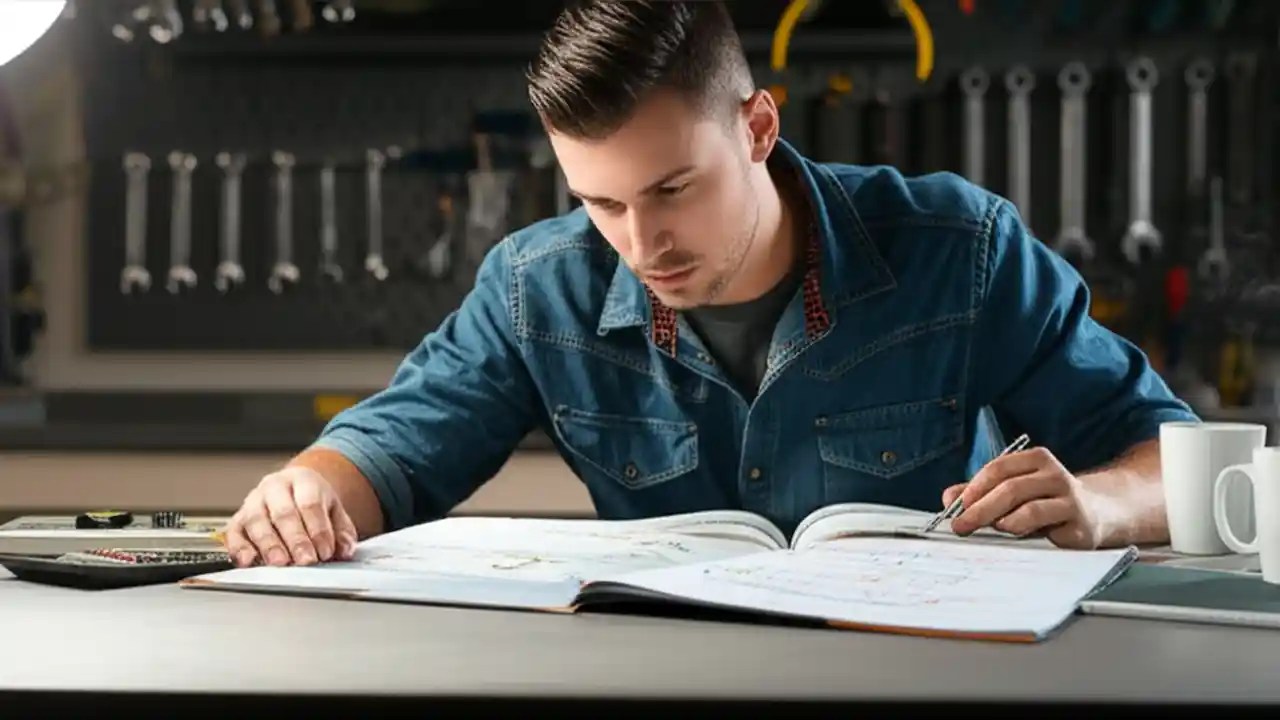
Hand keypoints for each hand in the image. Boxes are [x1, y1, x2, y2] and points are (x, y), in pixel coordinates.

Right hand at [222, 465, 358, 567]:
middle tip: (306, 560)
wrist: (294, 489)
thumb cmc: (314, 502)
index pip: (310, 502)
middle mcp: (274, 487)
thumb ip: (342, 531)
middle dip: (296, 539)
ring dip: (269, 544)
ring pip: (257, 521)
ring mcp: (253, 501)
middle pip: (283, 512)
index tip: (326, 551)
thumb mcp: (335, 511)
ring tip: (281, 563)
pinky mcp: (237, 520)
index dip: (318, 529)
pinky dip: (239, 548)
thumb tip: (345, 550)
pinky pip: (234, 533)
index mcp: (302, 480)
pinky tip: (248, 561)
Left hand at [940, 446, 1103, 548]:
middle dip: (980, 509)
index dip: (974, 487)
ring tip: (988, 530)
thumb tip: (949, 499)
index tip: (955, 506)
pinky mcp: (1080, 526)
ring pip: (1029, 509)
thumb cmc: (1046, 501)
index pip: (998, 468)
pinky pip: (1047, 530)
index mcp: (1036, 460)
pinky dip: (1025, 533)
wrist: (1098, 514)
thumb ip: (980, 492)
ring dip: (1002, 521)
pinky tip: (1013, 536)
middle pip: (1010, 489)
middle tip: (960, 526)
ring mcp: (1070, 500)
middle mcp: (1055, 475)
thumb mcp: (1014, 490)